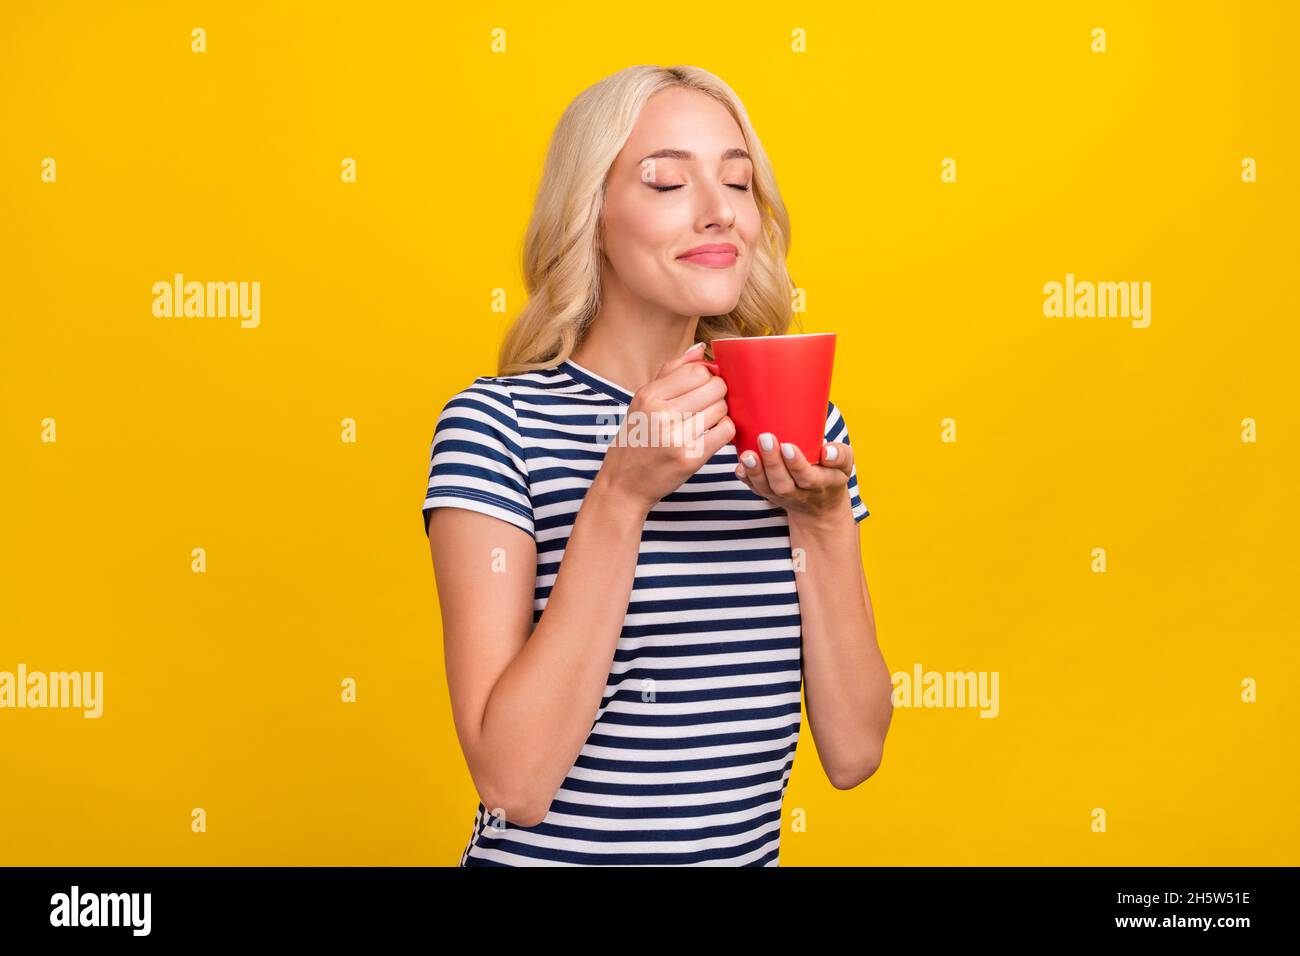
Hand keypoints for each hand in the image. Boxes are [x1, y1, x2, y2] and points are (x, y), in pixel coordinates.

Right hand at [595, 343, 733, 513]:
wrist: (623, 484)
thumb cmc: (635, 439)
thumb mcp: (642, 401)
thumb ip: (670, 372)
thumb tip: (701, 349)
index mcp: (649, 395)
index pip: (697, 371)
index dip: (707, 376)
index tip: (703, 387)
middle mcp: (661, 413)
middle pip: (715, 387)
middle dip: (718, 394)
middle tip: (708, 405)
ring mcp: (676, 437)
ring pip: (723, 408)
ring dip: (721, 414)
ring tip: (706, 421)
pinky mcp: (691, 458)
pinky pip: (725, 432)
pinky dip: (724, 431)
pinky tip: (712, 435)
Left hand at [735, 432, 854, 523]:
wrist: (819, 507)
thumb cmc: (831, 475)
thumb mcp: (844, 466)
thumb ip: (840, 455)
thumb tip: (827, 451)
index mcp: (819, 484)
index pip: (807, 477)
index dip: (796, 464)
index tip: (787, 446)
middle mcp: (798, 493)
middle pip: (782, 483)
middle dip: (772, 462)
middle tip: (765, 438)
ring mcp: (780, 496)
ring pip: (765, 488)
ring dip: (754, 471)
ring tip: (747, 453)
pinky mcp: (767, 494)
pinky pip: (754, 488)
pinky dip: (745, 478)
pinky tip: (739, 464)